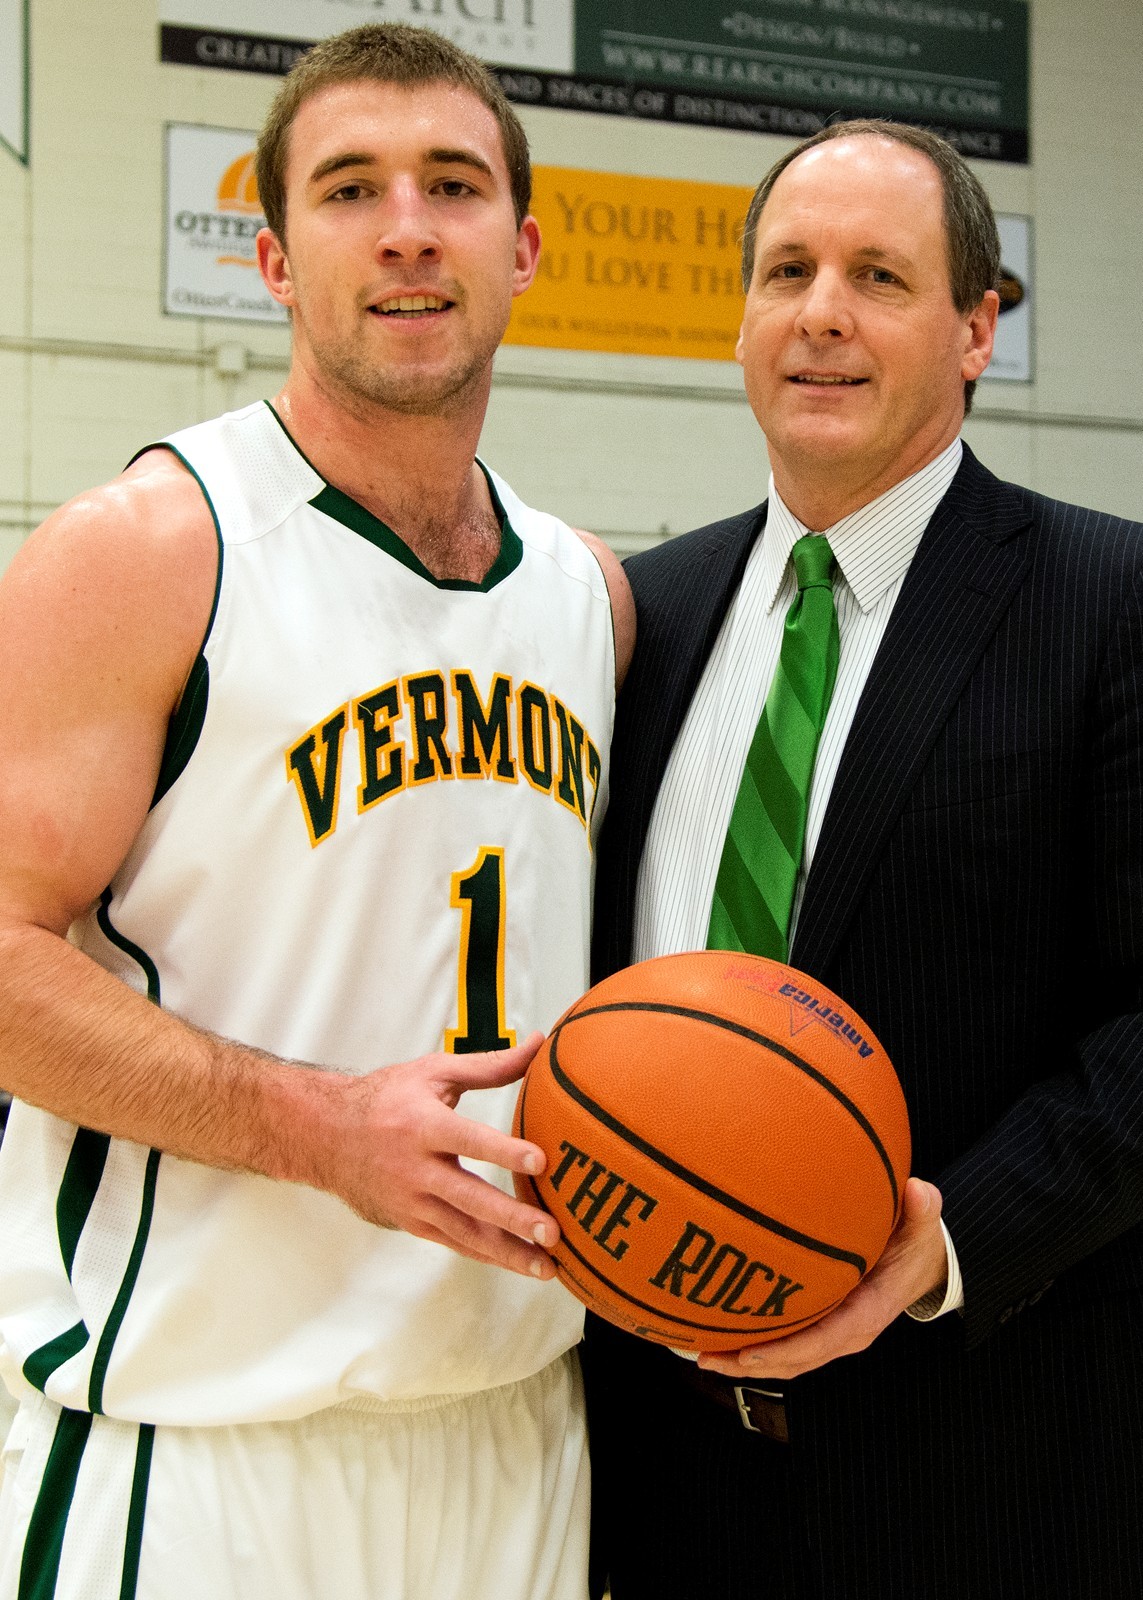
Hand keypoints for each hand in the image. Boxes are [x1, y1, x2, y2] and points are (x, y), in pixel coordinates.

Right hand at [320, 1032, 559, 1278]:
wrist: (327, 1137)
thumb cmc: (387, 1099)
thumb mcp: (433, 1073)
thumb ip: (489, 1065)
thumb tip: (540, 1044)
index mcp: (422, 1125)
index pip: (468, 1139)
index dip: (503, 1151)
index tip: (539, 1162)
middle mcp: (416, 1169)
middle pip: (469, 1198)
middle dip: (512, 1218)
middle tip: (552, 1231)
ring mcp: (413, 1202)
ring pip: (465, 1233)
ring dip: (508, 1252)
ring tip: (549, 1266)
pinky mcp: (412, 1223)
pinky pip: (456, 1243)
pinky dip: (489, 1256)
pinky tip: (521, 1262)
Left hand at [697, 1177, 944, 1380]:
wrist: (922, 1263)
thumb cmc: (915, 1244)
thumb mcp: (922, 1227)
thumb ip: (921, 1211)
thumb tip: (919, 1190)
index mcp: (867, 1314)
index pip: (824, 1340)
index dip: (787, 1351)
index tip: (749, 1353)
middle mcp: (846, 1333)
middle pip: (794, 1360)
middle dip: (749, 1363)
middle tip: (706, 1357)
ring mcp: (831, 1334)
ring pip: (784, 1359)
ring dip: (742, 1360)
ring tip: (699, 1354)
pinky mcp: (820, 1325)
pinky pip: (784, 1343)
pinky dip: (751, 1344)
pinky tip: (717, 1331)